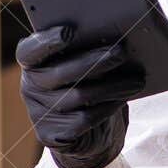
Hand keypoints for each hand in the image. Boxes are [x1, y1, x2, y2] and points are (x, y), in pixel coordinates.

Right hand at [16, 26, 144, 167]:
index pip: (30, 51)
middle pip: (62, 73)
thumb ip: (85, 51)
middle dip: (95, 61)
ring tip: (137, 79)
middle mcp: (30, 87)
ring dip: (113, 86)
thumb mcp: (82, 65)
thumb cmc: (85, 86)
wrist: (85, 133)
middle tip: (122, 52)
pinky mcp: (53, 135)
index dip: (46, 41)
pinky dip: (108, 106)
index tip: (68, 31)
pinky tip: (124, 98)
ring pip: (80, 96)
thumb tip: (113, 40)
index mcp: (32, 64)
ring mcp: (39, 113)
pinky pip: (85, 119)